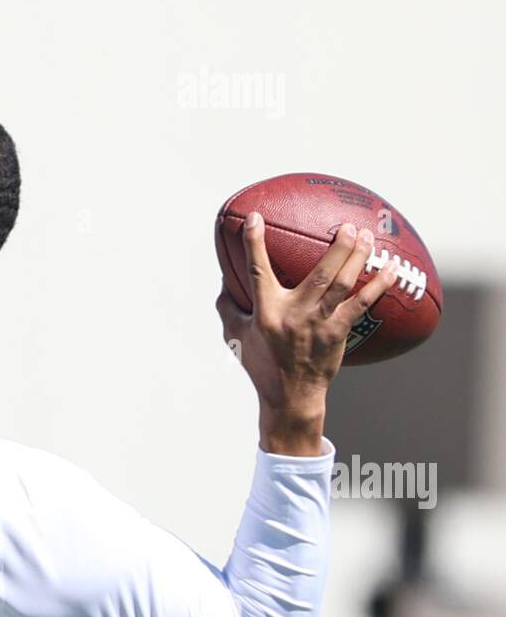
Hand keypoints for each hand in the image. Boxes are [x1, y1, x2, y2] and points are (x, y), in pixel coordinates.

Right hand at [217, 212, 400, 454]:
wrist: (290, 398)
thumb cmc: (262, 364)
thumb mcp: (236, 336)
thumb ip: (229, 306)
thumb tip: (224, 279)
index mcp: (266, 313)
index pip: (257, 272)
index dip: (254, 244)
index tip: (255, 218)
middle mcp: (294, 315)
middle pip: (320, 273)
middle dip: (337, 246)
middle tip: (347, 226)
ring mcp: (319, 324)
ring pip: (344, 284)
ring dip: (358, 257)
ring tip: (367, 236)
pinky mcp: (338, 332)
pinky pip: (363, 303)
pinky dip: (380, 285)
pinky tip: (393, 268)